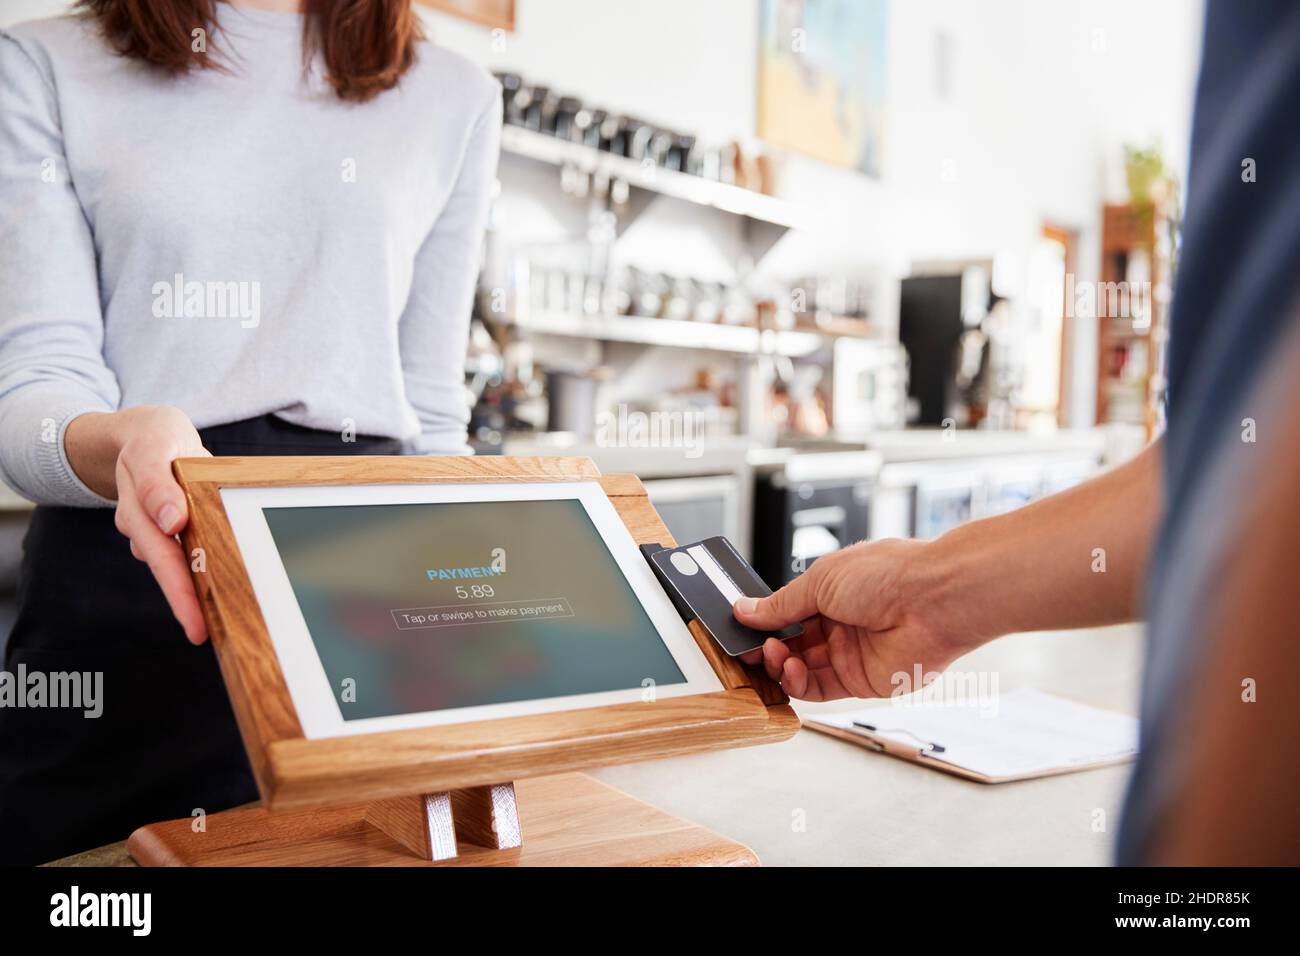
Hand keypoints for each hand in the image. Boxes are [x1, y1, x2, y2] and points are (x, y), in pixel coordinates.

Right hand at [68, 405, 210, 643]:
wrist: (142, 434)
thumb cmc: (154, 439)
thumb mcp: (156, 445)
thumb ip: (157, 482)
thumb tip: (172, 522)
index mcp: (141, 504)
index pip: (161, 552)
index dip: (178, 588)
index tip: (195, 619)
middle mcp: (143, 524)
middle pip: (166, 568)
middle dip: (185, 604)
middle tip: (203, 634)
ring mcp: (152, 530)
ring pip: (172, 565)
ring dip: (191, 592)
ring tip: (217, 621)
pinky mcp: (167, 532)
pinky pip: (182, 555)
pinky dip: (198, 571)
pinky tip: (217, 590)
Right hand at [732, 539, 981, 701]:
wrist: (932, 601)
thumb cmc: (888, 576)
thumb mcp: (820, 580)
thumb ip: (781, 603)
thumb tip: (746, 609)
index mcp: (831, 593)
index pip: (787, 613)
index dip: (764, 622)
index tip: (742, 627)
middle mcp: (840, 624)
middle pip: (791, 643)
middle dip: (766, 646)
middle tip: (748, 647)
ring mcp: (850, 654)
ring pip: (800, 668)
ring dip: (779, 664)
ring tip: (772, 653)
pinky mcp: (860, 681)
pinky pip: (817, 689)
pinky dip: (797, 683)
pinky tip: (790, 668)